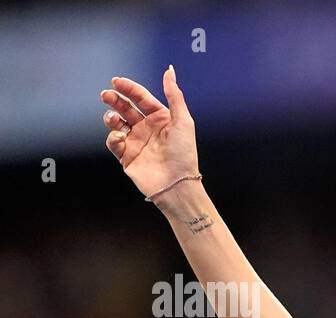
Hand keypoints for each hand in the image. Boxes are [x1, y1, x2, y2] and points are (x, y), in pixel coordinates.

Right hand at [100, 66, 198, 198]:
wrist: (176, 183)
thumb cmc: (184, 154)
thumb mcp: (183, 121)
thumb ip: (175, 95)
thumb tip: (170, 71)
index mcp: (161, 119)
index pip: (142, 98)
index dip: (129, 88)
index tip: (117, 81)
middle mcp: (147, 129)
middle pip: (126, 108)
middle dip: (115, 99)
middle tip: (106, 95)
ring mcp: (136, 142)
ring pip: (116, 123)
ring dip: (111, 117)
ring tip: (112, 118)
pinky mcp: (126, 156)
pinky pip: (113, 141)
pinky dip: (113, 137)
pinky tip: (120, 137)